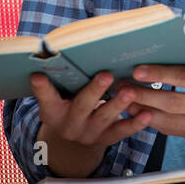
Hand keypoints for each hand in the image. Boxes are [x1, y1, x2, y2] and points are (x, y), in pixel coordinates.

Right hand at [31, 70, 151, 176]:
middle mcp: (69, 124)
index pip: (45, 97)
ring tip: (129, 92)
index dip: (41, 87)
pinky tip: (147, 114)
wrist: (76, 135)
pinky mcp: (106, 139)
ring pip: (104, 118)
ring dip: (118, 105)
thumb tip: (66, 45)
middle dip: (94, 90)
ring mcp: (88, 134)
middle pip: (81, 106)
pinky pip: (121, 132)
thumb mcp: (59, 94)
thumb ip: (62, 76)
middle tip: (106, 75)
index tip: (37, 75)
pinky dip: (135, 124)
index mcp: (52, 110)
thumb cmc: (69, 102)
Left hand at [114, 63, 184, 144]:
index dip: (158, 74)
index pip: (183, 77)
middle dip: (142, 95)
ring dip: (142, 111)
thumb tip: (164, 58)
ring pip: (168, 121)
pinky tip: (140, 113)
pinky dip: (155, 122)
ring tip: (123, 101)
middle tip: (120, 86)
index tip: (137, 69)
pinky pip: (173, 130)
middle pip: (170, 102)